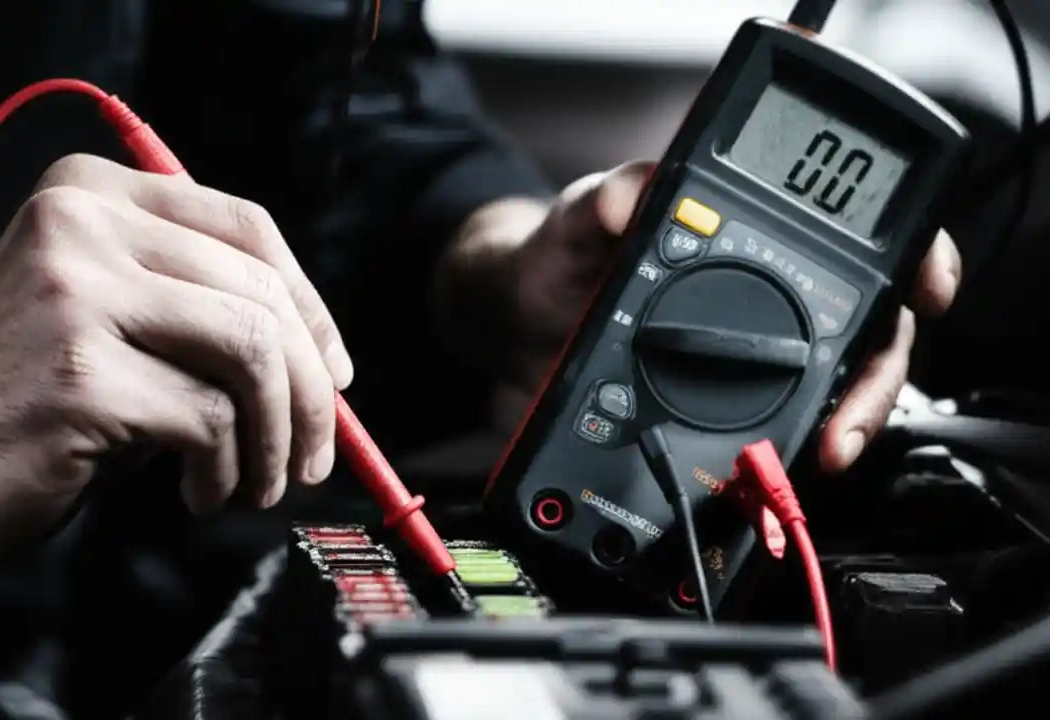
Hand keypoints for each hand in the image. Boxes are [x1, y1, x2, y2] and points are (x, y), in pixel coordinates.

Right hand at [0, 154, 351, 592]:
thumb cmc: (23, 401)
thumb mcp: (104, 317)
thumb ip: (193, 305)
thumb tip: (321, 356)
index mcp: (89, 191)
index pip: (246, 227)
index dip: (311, 306)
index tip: (334, 372)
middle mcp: (80, 222)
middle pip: (259, 292)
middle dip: (311, 388)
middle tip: (315, 453)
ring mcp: (74, 292)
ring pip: (250, 350)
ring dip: (278, 433)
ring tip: (263, 481)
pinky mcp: (78, 373)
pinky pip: (208, 420)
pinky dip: (224, 470)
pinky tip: (200, 492)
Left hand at [445, 161, 960, 473]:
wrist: (510, 329)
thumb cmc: (558, 259)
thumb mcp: (578, 219)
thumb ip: (604, 201)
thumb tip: (631, 197)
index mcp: (750, 241)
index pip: (854, 245)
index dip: (909, 262)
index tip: (925, 290)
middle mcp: (766, 302)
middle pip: (863, 337)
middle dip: (874, 382)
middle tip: (843, 421)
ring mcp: (749, 366)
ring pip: (831, 399)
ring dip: (840, 432)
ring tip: (817, 458)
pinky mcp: (719, 418)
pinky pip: (771, 442)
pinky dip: (781, 464)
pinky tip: (769, 477)